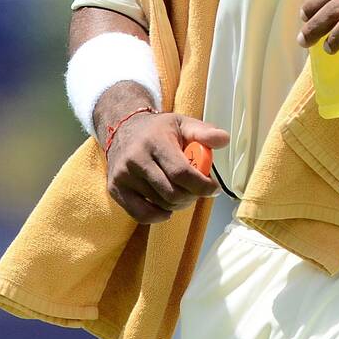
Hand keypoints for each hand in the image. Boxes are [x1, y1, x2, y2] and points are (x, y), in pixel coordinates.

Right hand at [105, 112, 230, 225]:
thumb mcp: (182, 123)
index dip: (201, 185)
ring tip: (183, 193)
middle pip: (172, 193)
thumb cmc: (158, 129)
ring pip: (160, 204)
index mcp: (155, 142)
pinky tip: (166, 206)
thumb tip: (224, 139)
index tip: (213, 188)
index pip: (181, 172)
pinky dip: (158, 215)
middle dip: (192, 196)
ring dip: (178, 204)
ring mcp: (123, 176)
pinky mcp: (115, 189)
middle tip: (197, 191)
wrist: (122, 128)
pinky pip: (141, 215)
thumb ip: (204, 131)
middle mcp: (136, 160)